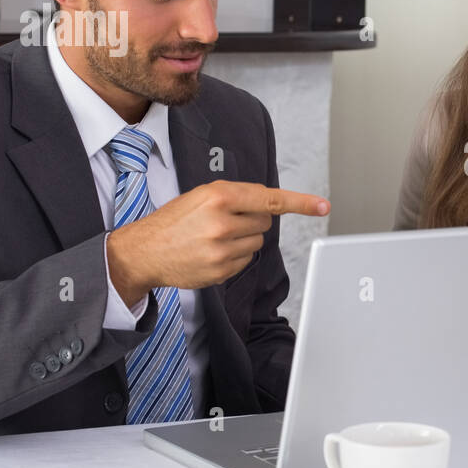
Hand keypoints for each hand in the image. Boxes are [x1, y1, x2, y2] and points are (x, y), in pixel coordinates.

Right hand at [107, 180, 329, 303]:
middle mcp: (223, 222)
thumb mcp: (201, 196)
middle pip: (267, 221)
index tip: (323, 206)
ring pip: (258, 242)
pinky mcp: (221, 271)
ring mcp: (222, 249)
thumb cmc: (174, 220)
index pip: (271, 199)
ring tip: (214, 237)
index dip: (301, 202)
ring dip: (243, 238)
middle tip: (225, 220)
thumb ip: (236, 197)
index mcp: (219, 196)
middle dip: (252, 219)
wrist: (144, 251)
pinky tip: (211, 252)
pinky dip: (235, 256)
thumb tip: (272, 204)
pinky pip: (246, 260)